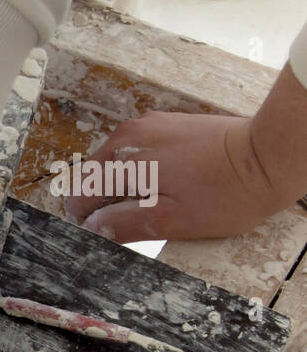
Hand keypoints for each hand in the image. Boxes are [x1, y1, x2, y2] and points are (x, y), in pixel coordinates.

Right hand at [68, 110, 295, 241]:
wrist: (269, 155)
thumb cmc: (227, 193)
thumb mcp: (175, 220)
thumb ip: (127, 223)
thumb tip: (91, 227)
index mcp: (130, 165)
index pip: (87, 192)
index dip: (83, 214)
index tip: (89, 230)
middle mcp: (132, 138)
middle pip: (96, 171)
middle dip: (96, 195)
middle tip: (111, 219)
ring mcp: (150, 125)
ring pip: (113, 154)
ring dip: (113, 176)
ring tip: (128, 198)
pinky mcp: (168, 121)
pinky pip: (135, 142)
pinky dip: (132, 159)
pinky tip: (149, 175)